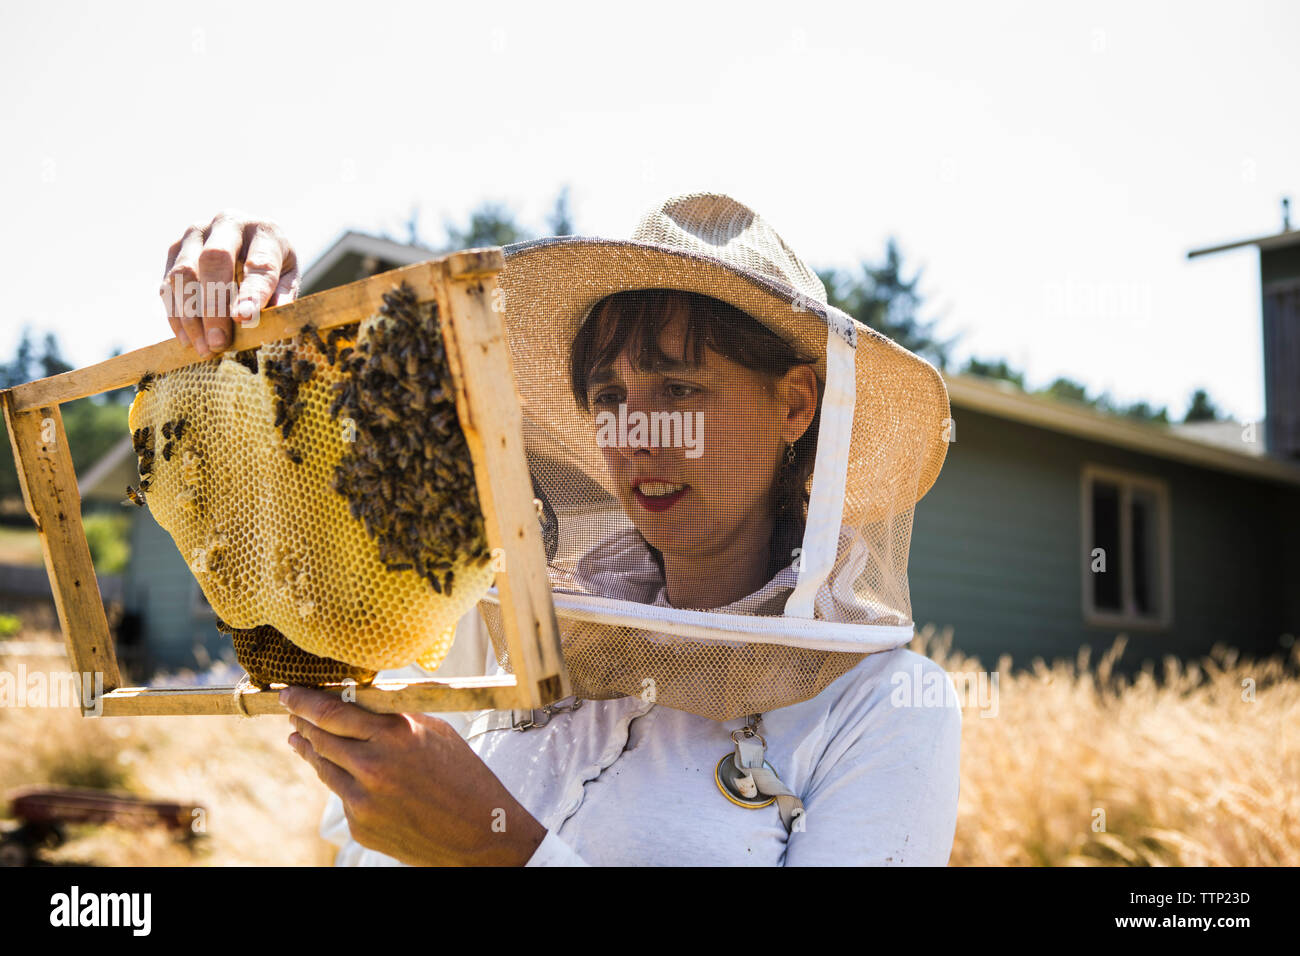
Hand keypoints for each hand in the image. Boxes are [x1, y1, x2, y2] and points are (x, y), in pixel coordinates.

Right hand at [159, 210, 299, 357]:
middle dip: (214, 306)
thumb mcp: (288, 279)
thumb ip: (282, 297)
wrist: (249, 241)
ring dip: (191, 315)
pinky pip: (168, 284)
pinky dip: (176, 315)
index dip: (251, 292)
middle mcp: (228, 224)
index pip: (259, 263)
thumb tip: (272, 321)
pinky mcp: (175, 249)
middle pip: (214, 260)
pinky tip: (188, 339)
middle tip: (218, 342)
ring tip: (204, 348)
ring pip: (184, 273)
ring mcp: (196, 234)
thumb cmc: (274, 266)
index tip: (244, 319)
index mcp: (264, 231)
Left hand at [280, 686, 546, 866]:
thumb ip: (396, 717)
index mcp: (395, 735)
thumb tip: (359, 700)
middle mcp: (373, 766)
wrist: (481, 834)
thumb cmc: (465, 776)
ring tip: (298, 739)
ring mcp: (363, 801)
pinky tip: (346, 776)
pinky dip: (343, 782)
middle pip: (320, 738)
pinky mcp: (360, 827)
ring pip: (323, 768)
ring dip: (310, 751)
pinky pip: (343, 796)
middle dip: (302, 723)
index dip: (305, 701)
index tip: (289, 694)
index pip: (332, 712)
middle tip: (291, 713)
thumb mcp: (436, 732)